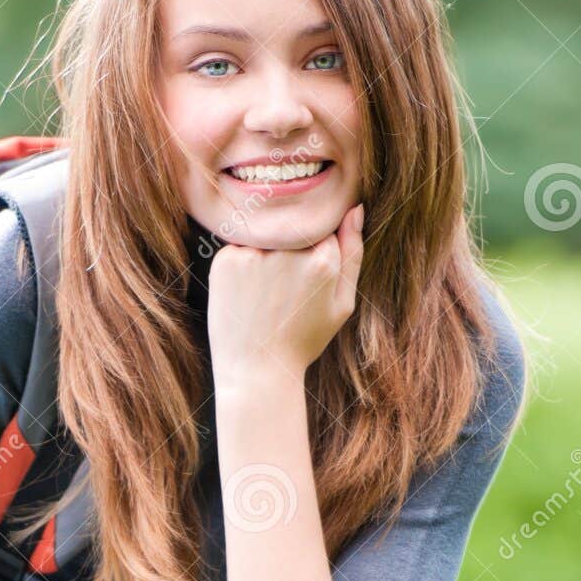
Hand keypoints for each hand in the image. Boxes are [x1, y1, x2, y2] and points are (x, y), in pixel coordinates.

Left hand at [206, 202, 364, 386]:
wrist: (256, 372)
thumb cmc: (303, 340)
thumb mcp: (342, 304)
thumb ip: (353, 253)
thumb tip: (354, 208)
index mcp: (322, 260)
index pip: (322, 227)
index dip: (314, 250)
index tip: (305, 275)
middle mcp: (288, 251)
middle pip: (292, 226)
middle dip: (290, 248)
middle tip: (282, 288)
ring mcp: (254, 254)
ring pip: (265, 234)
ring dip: (265, 253)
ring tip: (264, 293)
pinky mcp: (226, 260)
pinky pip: (239, 246)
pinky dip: (242, 263)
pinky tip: (245, 294)